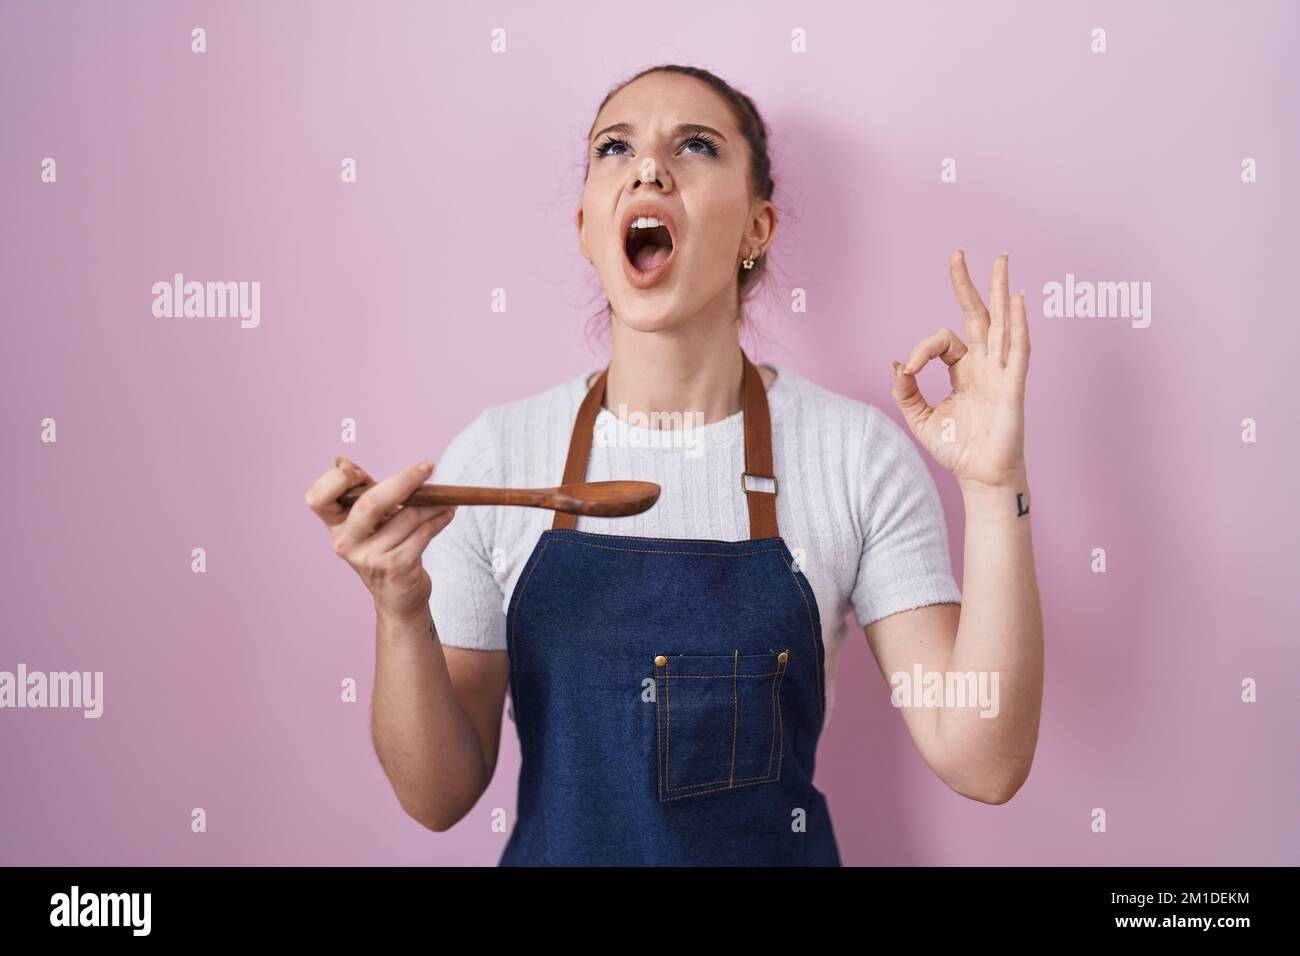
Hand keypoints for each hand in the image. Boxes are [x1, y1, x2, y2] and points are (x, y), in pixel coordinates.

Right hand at [304, 455, 457, 618]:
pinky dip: (440, 519)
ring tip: (446, 497)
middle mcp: (346, 543)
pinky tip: (447, 514)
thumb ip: (361, 491)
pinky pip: (424, 533)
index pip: (317, 498)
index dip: (337, 480)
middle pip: (370, 503)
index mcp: (335, 525)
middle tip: (427, 467)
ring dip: (434, 502)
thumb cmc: (384, 547)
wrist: (397, 596)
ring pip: (408, 516)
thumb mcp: (368, 520)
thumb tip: (343, 461)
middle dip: (404, 481)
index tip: (361, 472)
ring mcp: (369, 558)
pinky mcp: (396, 568)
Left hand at [890, 249, 1030, 491]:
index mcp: (963, 370)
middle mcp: (984, 365)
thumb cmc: (956, 450)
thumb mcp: (920, 418)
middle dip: (968, 284)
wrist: (979, 477)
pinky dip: (1020, 325)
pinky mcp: (1014, 386)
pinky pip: (1019, 350)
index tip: (909, 369)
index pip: (942, 341)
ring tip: (1002, 260)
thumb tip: (896, 363)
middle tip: (958, 252)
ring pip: (1002, 322)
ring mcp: (1001, 372)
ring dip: (1001, 290)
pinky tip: (1018, 300)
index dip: (922, 349)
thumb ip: (905, 391)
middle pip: (978, 315)